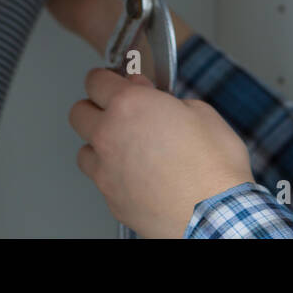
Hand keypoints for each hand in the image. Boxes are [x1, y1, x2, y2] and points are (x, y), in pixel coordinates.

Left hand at [70, 68, 255, 237]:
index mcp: (130, 105)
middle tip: (120, 110)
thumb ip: (171, 102)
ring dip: (101, 143)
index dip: (109, 78)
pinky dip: (112, 172)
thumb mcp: (202, 113)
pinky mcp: (110, 198)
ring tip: (128, 146)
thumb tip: (162, 104)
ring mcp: (105, 169)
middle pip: (79, 112)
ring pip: (85, 148)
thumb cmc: (213, 166)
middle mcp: (109, 135)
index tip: (119, 81)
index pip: (96, 80)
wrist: (212, 214)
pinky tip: (137, 173)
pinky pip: (100, 178)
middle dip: (97, 107)